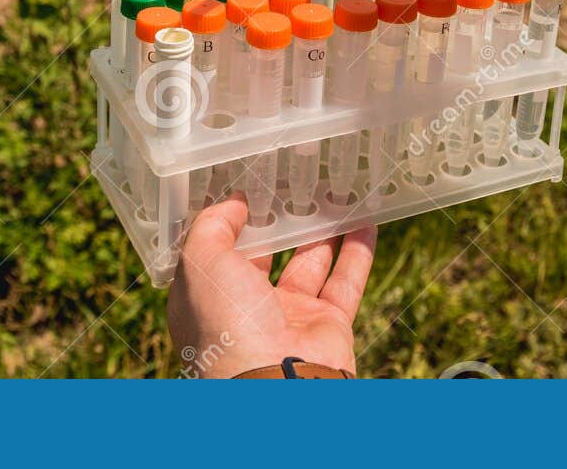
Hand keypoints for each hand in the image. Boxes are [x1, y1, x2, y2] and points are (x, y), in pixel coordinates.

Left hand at [167, 198, 375, 377]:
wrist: (277, 382)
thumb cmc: (227, 325)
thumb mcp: (200, 263)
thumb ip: (212, 226)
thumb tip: (235, 204)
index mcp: (208, 298)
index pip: (216, 252)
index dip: (228, 221)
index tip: (243, 187)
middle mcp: (248, 308)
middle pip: (266, 256)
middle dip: (278, 223)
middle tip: (292, 184)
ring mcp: (291, 317)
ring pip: (310, 263)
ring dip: (322, 231)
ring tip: (333, 194)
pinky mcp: (329, 324)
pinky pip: (347, 281)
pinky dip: (358, 251)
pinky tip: (366, 221)